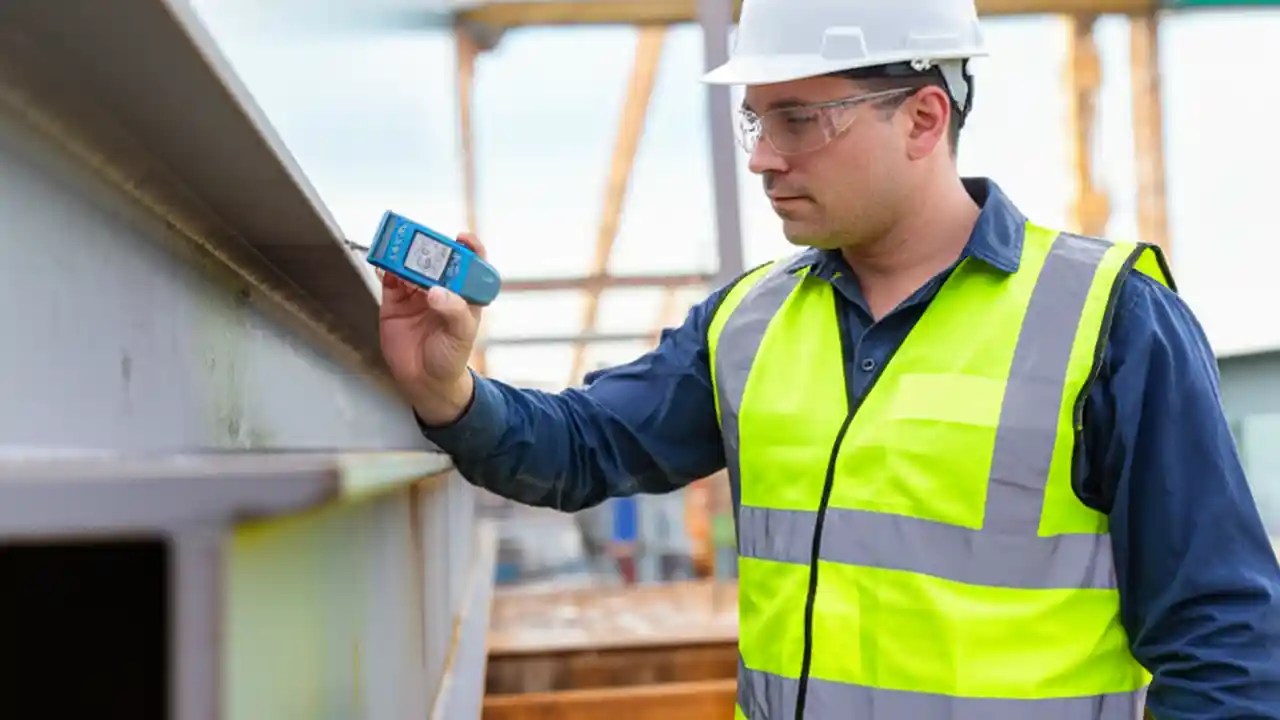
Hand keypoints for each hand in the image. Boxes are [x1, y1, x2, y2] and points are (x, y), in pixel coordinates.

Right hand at [378, 231, 485, 425]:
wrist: (424, 381)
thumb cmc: (450, 358)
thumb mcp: (461, 335)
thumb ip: (454, 312)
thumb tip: (436, 291)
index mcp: (464, 295)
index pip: (471, 264)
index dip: (469, 247)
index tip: (461, 238)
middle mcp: (441, 290)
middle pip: (436, 260)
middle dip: (429, 249)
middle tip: (422, 244)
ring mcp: (416, 294)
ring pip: (410, 267)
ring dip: (405, 257)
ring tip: (400, 251)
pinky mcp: (395, 303)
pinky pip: (390, 280)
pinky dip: (386, 269)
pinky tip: (385, 266)